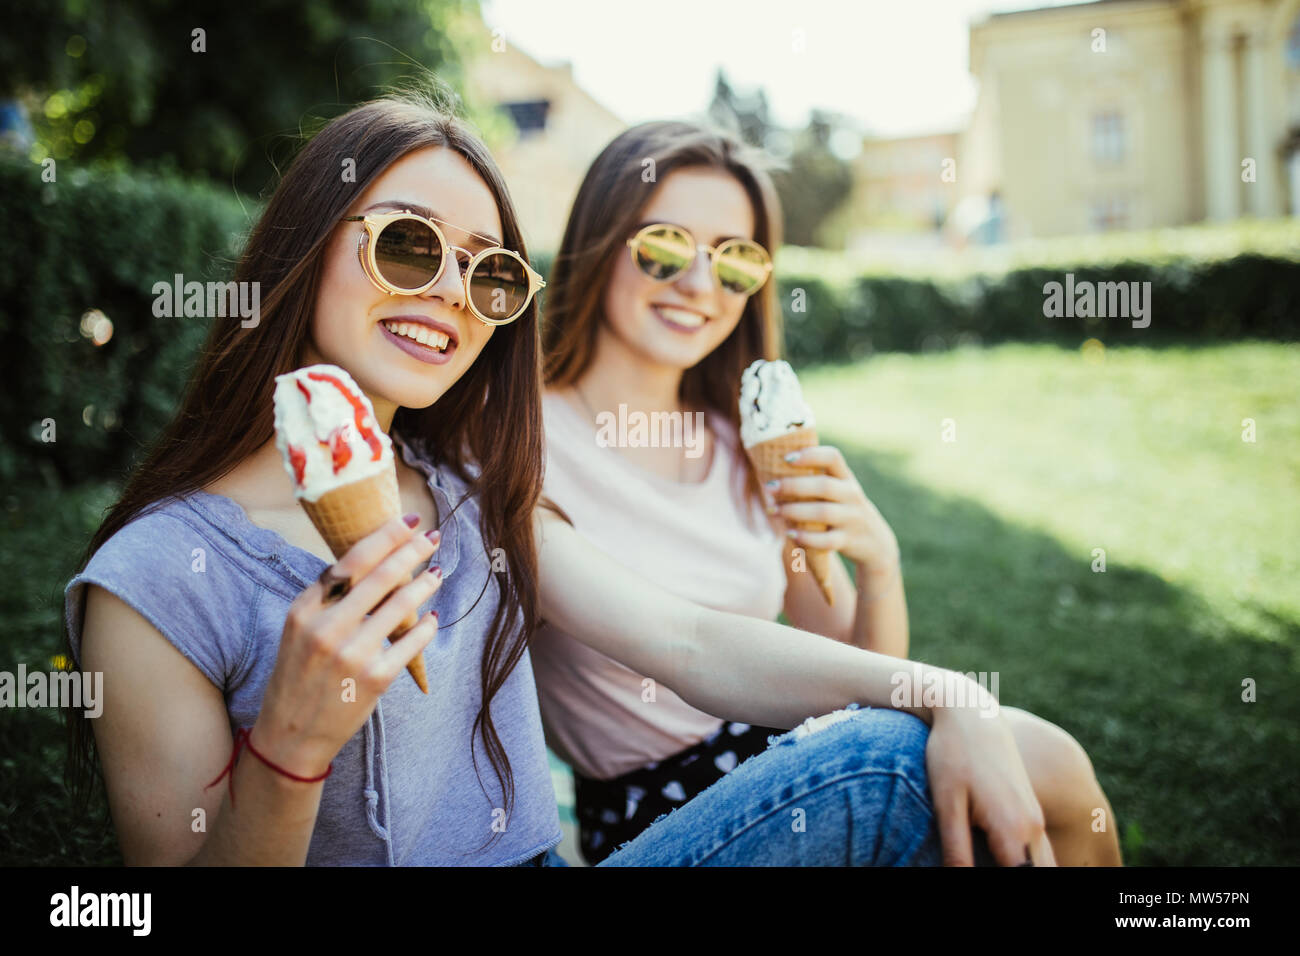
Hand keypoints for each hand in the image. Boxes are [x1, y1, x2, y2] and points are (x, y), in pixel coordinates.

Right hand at [252, 515, 442, 775]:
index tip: (407, 521)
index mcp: (304, 610)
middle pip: (380, 576)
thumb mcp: (297, 631)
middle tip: (432, 536)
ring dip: (425, 585)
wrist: (289, 737)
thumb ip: (326, 600)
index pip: (350, 561)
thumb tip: (371, 562)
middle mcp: (326, 627)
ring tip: (438, 573)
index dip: (384, 537)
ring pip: (400, 605)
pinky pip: (411, 643)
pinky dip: (426, 628)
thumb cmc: (298, 677)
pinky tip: (433, 619)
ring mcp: (351, 653)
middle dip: (411, 550)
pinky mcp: (374, 679)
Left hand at [765, 445, 899, 577]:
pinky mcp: (848, 541)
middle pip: (824, 485)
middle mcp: (852, 495)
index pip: (833, 457)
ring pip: (823, 512)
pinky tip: (790, 534)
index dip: (810, 455)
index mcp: (847, 478)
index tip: (786, 458)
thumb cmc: (844, 510)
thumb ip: (817, 479)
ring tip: (773, 511)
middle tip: (769, 488)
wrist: (875, 543)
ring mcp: (852, 519)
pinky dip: (805, 537)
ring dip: (793, 511)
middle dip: (793, 485)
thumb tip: (773, 468)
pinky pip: (826, 540)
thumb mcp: (840, 491)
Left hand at [925, 679, 1055, 865]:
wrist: (969, 711)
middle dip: (1024, 878)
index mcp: (1014, 830)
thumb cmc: (952, 754)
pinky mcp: (1029, 810)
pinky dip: (1027, 863)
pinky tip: (1004, 860)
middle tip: (985, 864)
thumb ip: (956, 852)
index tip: (977, 869)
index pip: (1021, 878)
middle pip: (1043, 873)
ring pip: (1045, 864)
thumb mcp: (946, 805)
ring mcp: (1035, 818)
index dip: (1001, 884)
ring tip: (994, 861)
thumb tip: (956, 880)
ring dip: (1026, 870)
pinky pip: (1037, 850)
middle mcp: (1033, 827)